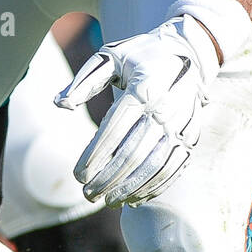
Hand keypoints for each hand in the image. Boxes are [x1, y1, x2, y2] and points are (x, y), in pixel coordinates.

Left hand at [55, 15, 217, 207]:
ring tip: (108, 201)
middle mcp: (165, 108)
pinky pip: (173, 168)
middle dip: (108, 178)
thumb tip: (60, 104)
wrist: (186, 51)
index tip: (78, 175)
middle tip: (88, 194)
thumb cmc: (140, 55)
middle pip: (133, 153)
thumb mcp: (111, 56)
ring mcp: (181, 124)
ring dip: (130, 188)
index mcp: (143, 88)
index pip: (115, 129)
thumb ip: (86, 80)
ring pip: (154, 165)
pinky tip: (135, 198)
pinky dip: (154, 187)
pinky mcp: (191, 136)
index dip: (95, 155)